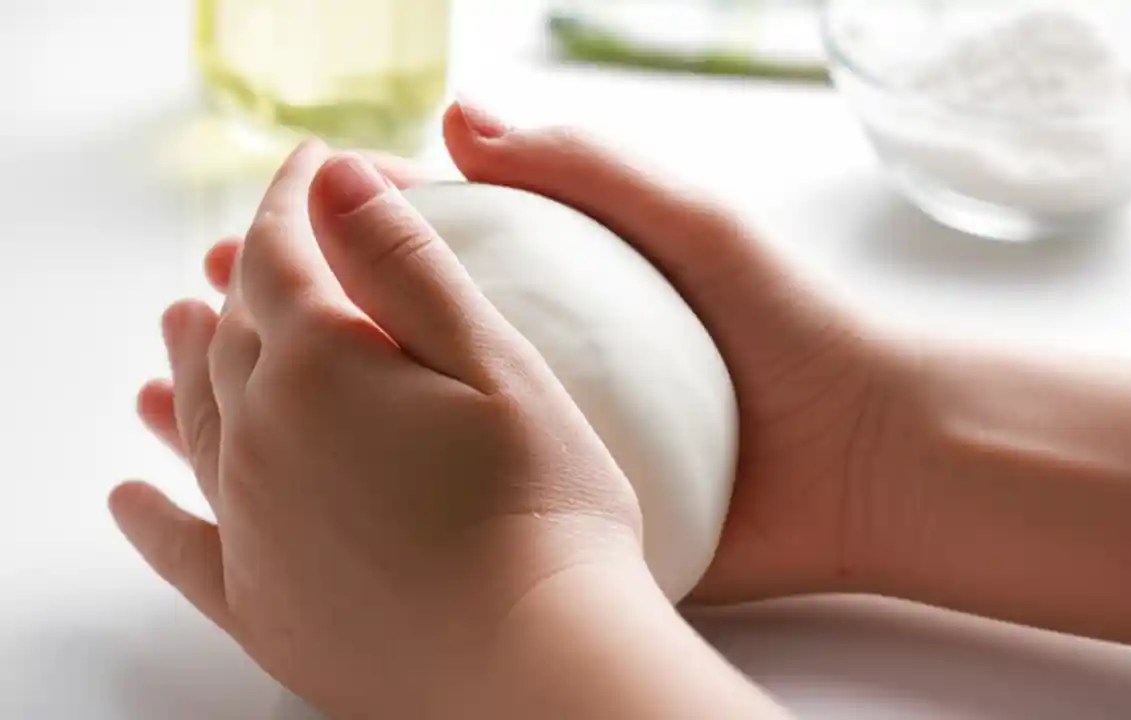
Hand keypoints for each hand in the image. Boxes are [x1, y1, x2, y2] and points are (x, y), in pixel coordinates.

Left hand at [115, 141, 647, 716]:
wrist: (535, 662)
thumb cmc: (544, 509)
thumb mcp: (495, 362)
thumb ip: (405, 265)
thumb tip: (332, 178)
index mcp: (320, 365)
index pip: (280, 251)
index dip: (294, 197)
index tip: (313, 165)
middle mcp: (262, 436)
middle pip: (229, 333)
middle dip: (241, 276)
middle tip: (250, 247)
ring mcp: (252, 523)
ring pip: (197, 422)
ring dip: (183, 370)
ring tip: (170, 333)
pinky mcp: (260, 604)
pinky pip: (182, 548)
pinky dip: (151, 519)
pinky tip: (127, 501)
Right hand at [181, 104, 914, 603]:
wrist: (867, 464)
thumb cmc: (791, 332)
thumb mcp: (690, 226)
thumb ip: (588, 173)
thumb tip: (455, 117)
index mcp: (554, 297)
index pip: (419, 258)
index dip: (333, 244)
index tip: (253, 235)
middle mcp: (534, 371)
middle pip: (393, 343)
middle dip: (294, 327)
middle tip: (203, 316)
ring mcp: (541, 450)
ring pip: (408, 431)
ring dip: (314, 416)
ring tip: (215, 403)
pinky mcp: (561, 518)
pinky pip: (465, 510)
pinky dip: (392, 504)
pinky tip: (308, 501)